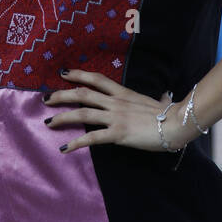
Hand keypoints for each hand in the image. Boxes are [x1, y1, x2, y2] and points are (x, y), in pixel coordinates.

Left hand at [43, 69, 196, 154]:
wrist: (176, 123)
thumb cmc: (170, 114)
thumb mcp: (158, 101)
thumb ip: (155, 99)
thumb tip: (163, 96)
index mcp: (123, 93)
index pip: (97, 79)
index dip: (78, 74)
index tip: (64, 73)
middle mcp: (115, 102)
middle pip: (82, 94)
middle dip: (61, 95)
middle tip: (45, 99)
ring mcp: (115, 117)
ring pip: (82, 114)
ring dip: (62, 117)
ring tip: (48, 122)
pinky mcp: (117, 134)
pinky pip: (91, 138)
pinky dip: (76, 143)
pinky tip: (64, 148)